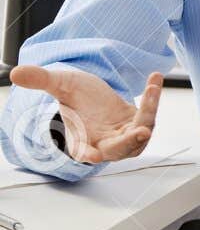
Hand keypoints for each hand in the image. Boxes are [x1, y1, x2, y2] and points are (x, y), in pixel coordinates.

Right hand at [9, 65, 163, 163]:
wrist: (94, 95)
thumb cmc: (75, 96)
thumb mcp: (59, 85)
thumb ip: (41, 81)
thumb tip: (15, 73)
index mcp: (80, 140)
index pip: (82, 152)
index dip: (86, 154)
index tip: (91, 156)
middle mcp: (104, 144)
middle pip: (119, 149)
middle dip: (129, 141)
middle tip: (141, 130)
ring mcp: (124, 137)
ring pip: (139, 132)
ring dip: (148, 111)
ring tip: (152, 89)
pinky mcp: (139, 125)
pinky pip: (149, 115)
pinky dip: (153, 98)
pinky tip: (154, 77)